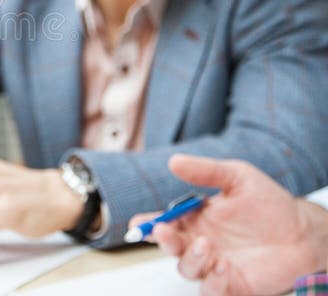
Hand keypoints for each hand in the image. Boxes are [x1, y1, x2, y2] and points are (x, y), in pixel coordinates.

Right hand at [129, 154, 327, 295]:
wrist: (304, 232)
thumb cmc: (269, 204)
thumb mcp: (237, 177)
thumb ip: (205, 171)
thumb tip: (173, 161)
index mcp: (195, 219)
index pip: (164, 223)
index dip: (147, 225)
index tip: (139, 224)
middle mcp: (200, 243)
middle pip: (170, 247)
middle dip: (163, 240)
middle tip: (165, 231)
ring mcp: (215, 265)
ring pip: (187, 270)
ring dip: (190, 259)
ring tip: (205, 245)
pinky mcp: (233, 286)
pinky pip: (212, 291)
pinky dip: (214, 283)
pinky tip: (225, 266)